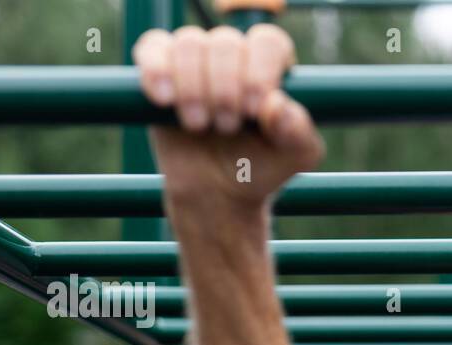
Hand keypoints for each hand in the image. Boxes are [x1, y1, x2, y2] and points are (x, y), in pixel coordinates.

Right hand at [133, 24, 324, 210]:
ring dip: (193, 87)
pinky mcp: (160, 70)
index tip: (253, 110)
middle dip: (225, 89)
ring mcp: (196, 59)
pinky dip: (157, 71)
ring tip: (198, 125)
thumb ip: (298, 131)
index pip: (267, 43)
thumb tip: (276, 104)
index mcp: (271, 66)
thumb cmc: (260, 169)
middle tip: (227, 128)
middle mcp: (234, 55)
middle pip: (226, 42)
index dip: (259, 72)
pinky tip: (165, 100)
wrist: (218, 195)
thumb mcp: (295, 157)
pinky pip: (152, 49)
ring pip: (189, 43)